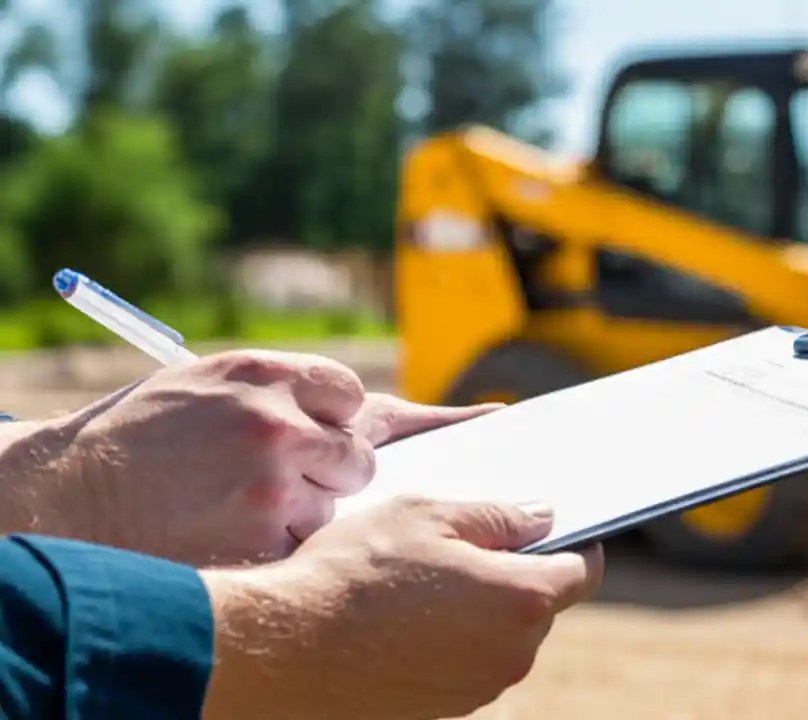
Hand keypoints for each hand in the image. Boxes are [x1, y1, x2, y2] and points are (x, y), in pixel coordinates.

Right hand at [0, 349, 499, 565]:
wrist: (72, 493)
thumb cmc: (146, 434)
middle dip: (330, 470)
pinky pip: (303, 546)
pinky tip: (229, 531)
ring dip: (300, 512)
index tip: (310, 430)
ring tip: (236, 503)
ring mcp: (274, 487)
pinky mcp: (264, 541)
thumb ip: (291, 391)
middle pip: (359, 456)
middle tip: (279, 477)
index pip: (350, 393)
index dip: (333, 417)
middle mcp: (278, 426)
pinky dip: (277, 546)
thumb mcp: (211, 385)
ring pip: (332, 508)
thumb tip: (393, 415)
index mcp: (265, 376)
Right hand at [200, 498, 604, 719]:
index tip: (549, 525)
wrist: (284, 650)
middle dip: (515, 571)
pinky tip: (404, 614)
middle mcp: (514, 654)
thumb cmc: (357, 572)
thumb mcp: (429, 516)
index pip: (583, 569)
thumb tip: (543, 517)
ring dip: (479, 606)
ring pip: (500, 634)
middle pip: (539, 603)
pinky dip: (450, 637)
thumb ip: (497, 516)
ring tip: (423, 577)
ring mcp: (479, 688)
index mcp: (524, 600)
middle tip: (465, 540)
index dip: (573, 541)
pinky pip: (465, 662)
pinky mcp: (444, 708)